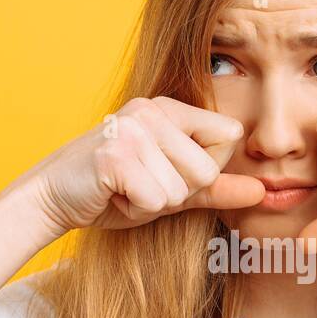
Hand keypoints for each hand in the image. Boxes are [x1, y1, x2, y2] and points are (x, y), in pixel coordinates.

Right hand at [22, 96, 264, 234]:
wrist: (53, 197)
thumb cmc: (115, 191)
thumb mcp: (173, 189)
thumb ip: (217, 188)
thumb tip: (262, 192)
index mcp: (171, 108)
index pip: (229, 138)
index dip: (204, 170)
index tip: (167, 171)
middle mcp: (154, 110)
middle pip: (207, 169)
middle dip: (177, 193)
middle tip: (142, 184)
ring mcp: (133, 129)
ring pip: (181, 189)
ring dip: (154, 203)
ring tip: (126, 189)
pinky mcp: (116, 155)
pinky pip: (155, 200)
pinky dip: (135, 209)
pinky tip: (114, 195)